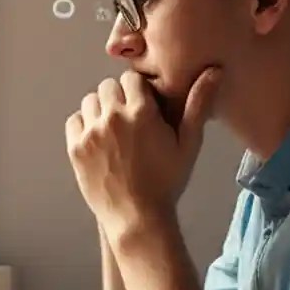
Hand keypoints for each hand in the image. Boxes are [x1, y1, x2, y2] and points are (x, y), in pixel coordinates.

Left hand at [65, 67, 222, 236]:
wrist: (137, 218)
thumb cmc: (166, 182)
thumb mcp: (188, 144)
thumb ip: (198, 104)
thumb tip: (214, 71)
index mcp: (141, 112)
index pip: (131, 79)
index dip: (138, 92)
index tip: (144, 108)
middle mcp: (113, 117)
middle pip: (108, 87)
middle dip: (119, 99)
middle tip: (129, 121)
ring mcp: (91, 133)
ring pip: (90, 101)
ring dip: (100, 110)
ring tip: (113, 131)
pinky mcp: (75, 148)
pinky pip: (74, 121)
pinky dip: (84, 126)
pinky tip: (98, 141)